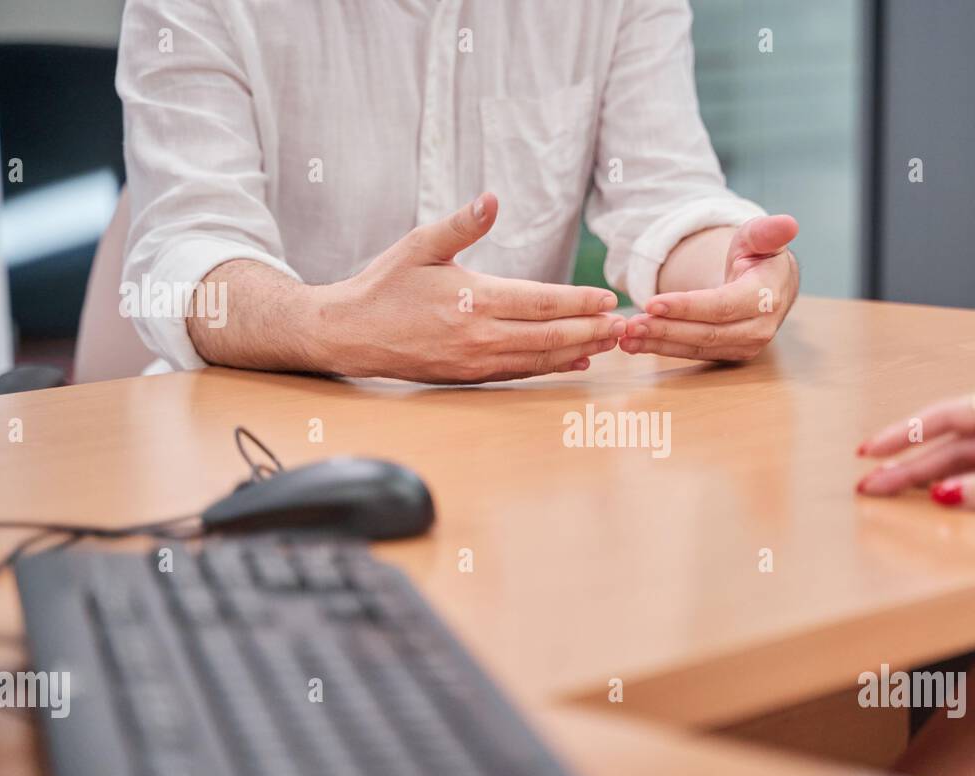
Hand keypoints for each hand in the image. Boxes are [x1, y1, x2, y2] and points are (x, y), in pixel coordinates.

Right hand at [314, 192, 624, 382]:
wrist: (349, 334)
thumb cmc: (384, 285)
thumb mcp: (419, 245)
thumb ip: (460, 224)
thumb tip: (492, 199)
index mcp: (473, 300)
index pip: (541, 302)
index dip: (579, 301)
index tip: (608, 298)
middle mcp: (480, 336)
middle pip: (550, 335)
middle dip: (592, 330)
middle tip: (625, 325)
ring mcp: (476, 361)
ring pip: (539, 358)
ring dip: (579, 350)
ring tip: (610, 343)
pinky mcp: (470, 377)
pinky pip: (520, 373)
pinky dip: (551, 367)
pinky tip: (573, 361)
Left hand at [621, 215, 799, 360]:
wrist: (771, 285)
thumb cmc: (760, 257)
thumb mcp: (760, 238)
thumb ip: (768, 232)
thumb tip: (788, 223)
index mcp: (766, 297)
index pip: (722, 306)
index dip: (687, 307)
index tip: (652, 304)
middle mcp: (759, 328)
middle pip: (706, 333)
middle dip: (666, 330)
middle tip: (630, 325)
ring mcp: (745, 346)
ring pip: (697, 347)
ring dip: (659, 344)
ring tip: (625, 338)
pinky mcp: (729, 355)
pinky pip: (693, 353)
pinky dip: (663, 349)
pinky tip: (636, 344)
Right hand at [855, 387, 974, 508]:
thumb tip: (944, 498)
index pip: (946, 417)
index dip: (903, 434)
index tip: (868, 451)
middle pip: (950, 442)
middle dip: (905, 463)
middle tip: (865, 486)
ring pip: (965, 457)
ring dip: (926, 474)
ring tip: (886, 491)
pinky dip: (958, 481)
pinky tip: (934, 493)